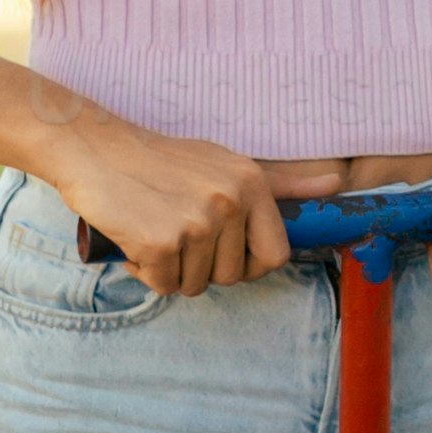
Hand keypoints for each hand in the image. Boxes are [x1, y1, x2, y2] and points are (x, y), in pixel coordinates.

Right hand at [38, 118, 291, 299]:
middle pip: (233, 277)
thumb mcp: (227, 162)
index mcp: (252, 183)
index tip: (223, 252)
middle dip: (204, 268)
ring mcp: (196, 222)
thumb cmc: (161, 161)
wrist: (93, 148)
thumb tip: (337, 182)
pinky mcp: (160, 242)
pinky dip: (145, 272)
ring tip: (153, 229)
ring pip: (196, 284)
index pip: (275, 257)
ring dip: (172, 270)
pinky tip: (133, 240)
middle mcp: (230, 201)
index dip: (249, 266)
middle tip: (177, 233)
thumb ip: (282, 180)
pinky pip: (163, 285)